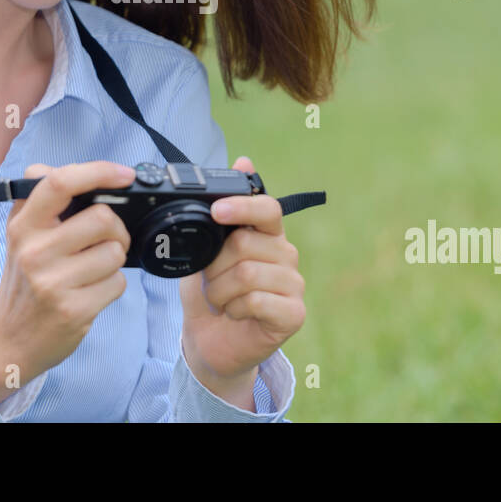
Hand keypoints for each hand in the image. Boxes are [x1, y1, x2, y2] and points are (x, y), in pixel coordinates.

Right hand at [0, 160, 134, 402]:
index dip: (99, 171)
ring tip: (93, 269)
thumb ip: (45, 201)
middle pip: (103, 219)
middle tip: (106, 239)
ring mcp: (53, 282)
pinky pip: (117, 283)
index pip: (60, 183)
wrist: (9, 337)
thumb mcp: (21, 234)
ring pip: (115, 252)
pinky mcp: (73, 309)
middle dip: (116, 229)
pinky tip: (91, 291)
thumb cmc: (24, 279)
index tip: (124, 175)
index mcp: (23, 225)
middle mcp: (34, 251)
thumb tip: (86, 172)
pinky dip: (112, 285)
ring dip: (114, 259)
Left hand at [179, 156, 305, 397]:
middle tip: (210, 280)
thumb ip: (222, 210)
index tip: (215, 211)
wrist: (210, 341)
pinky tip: (235, 314)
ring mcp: (293, 284)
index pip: (267, 208)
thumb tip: (244, 160)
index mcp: (267, 233)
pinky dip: (235, 308)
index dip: (241, 206)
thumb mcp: (206, 248)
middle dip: (214, 265)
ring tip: (220, 299)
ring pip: (246, 273)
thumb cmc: (211, 292)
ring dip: (219, 290)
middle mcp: (285, 254)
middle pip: (246, 243)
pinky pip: (257, 300)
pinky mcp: (294, 313)